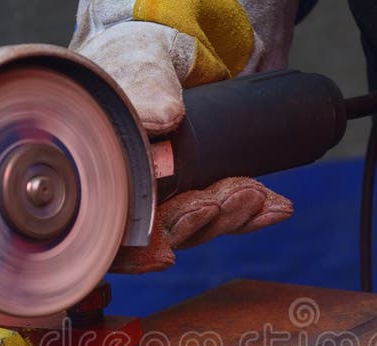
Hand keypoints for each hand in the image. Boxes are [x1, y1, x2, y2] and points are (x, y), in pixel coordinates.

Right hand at [69, 1, 296, 272]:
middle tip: (234, 195)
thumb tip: (164, 117)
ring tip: (258, 193)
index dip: (136, 257)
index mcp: (99, 184)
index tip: (167, 255)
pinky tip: (277, 207)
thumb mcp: (133, 66)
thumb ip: (142, 88)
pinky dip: (254, 212)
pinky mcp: (203, 193)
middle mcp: (131, 201)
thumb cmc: (131, 64)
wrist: (162, 57)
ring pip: (199, 228)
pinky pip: (227, 214)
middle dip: (202, 222)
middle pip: (162, 236)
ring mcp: (170, 202)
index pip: (109, 240)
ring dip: (233, 215)